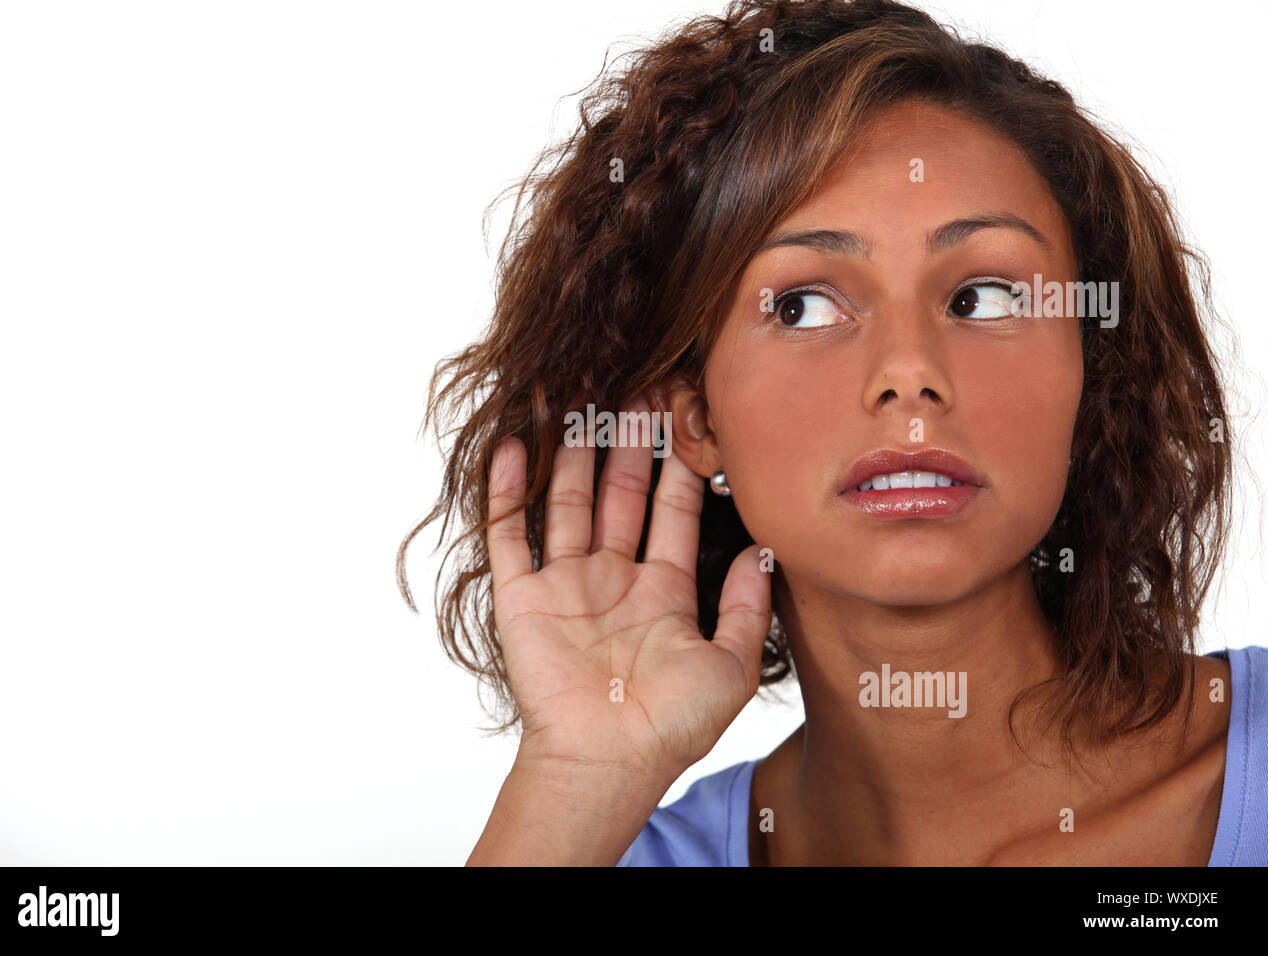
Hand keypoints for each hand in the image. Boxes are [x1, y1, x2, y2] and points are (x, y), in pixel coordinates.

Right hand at [485, 398, 772, 786]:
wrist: (605, 762)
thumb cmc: (669, 726)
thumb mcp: (731, 664)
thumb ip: (748, 606)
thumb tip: (760, 550)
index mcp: (661, 593)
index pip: (673, 512)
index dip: (680, 465)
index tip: (687, 416)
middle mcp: (613, 581)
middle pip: (621, 495)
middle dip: (630, 443)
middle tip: (638, 389)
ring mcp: (565, 585)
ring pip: (568, 501)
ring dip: (574, 453)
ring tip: (581, 399)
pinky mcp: (522, 597)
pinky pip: (510, 534)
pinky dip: (508, 490)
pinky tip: (518, 446)